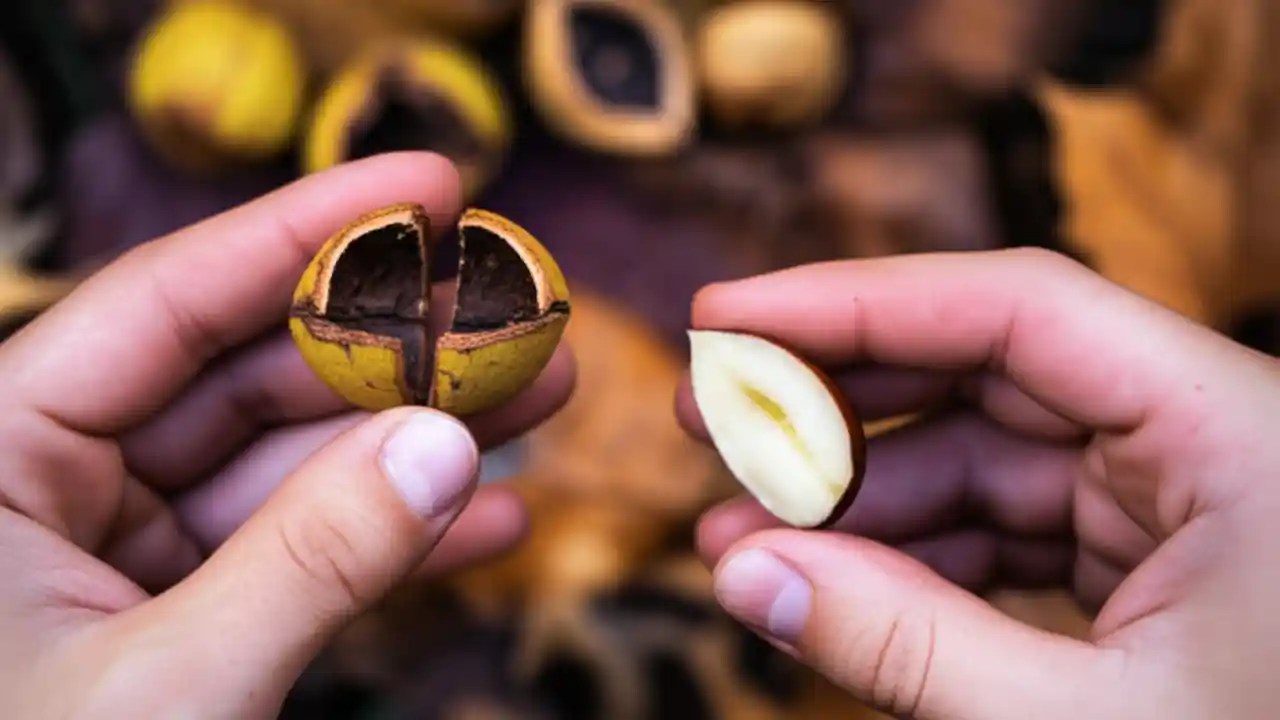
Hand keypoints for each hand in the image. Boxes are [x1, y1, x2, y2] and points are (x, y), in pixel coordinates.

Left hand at [0, 153, 573, 717]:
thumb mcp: (171, 687)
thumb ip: (313, 559)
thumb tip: (450, 443)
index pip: (171, 300)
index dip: (309, 232)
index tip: (433, 189)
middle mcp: (52, 488)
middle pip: (251, 376)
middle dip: (397, 347)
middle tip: (516, 309)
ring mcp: (120, 559)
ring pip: (288, 469)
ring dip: (416, 443)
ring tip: (538, 401)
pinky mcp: (175, 626)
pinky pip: (294, 559)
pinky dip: (391, 546)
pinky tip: (494, 520)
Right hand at [678, 249, 1279, 718]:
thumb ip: (909, 648)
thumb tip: (746, 578)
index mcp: (1237, 435)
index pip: (1018, 308)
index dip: (855, 300)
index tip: (728, 314)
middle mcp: (1204, 445)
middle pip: (985, 372)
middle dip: (836, 404)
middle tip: (708, 418)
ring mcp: (1172, 506)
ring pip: (982, 461)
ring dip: (857, 503)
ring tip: (741, 543)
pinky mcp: (1147, 566)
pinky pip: (1006, 532)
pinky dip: (914, 558)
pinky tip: (826, 583)